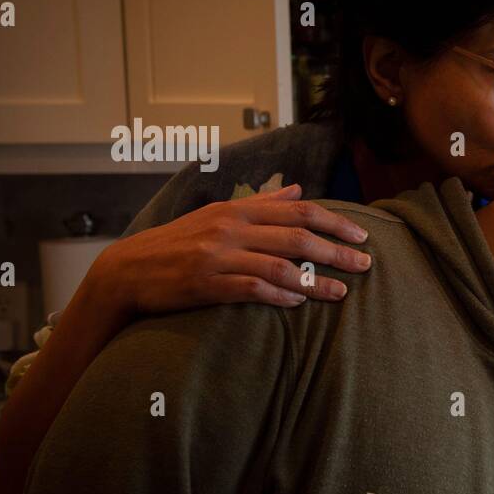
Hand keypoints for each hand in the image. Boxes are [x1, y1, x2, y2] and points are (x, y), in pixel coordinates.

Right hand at [92, 184, 372, 315]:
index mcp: (237, 209)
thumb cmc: (178, 242)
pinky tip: (300, 303)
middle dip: (337, 252)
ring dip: (316, 281)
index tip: (363, 235)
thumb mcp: (218, 214)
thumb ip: (261, 203)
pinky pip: (252, 290)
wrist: (127, 270)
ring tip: (342, 293)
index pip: (299, 211)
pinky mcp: (206, 284)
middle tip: (366, 265)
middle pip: (297, 237)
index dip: (336, 222)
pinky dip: (280, 297)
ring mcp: (218, 257)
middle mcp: (231, 229)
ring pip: (280, 267)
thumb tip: (298, 189)